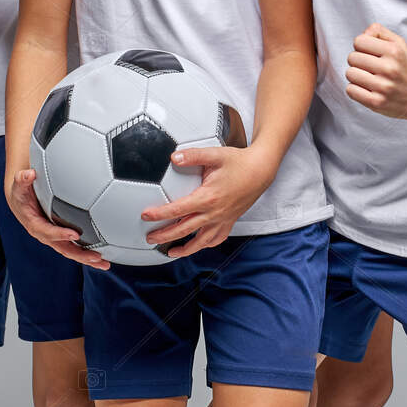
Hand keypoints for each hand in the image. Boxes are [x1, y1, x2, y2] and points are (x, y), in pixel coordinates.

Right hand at [4, 168, 110, 268]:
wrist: (22, 201)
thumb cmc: (22, 192)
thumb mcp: (19, 185)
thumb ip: (23, 179)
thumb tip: (29, 173)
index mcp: (35, 225)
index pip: (48, 232)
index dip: (60, 234)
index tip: (75, 234)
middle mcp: (46, 235)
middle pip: (63, 248)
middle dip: (80, 254)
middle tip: (96, 257)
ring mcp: (55, 238)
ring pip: (72, 252)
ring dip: (87, 259)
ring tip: (105, 264)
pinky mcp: (62, 237)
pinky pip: (76, 247)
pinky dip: (88, 253)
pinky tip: (104, 256)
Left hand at [138, 144, 275, 258]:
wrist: (261, 171)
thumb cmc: (239, 162)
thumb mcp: (214, 154)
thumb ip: (193, 155)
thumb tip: (174, 157)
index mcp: (208, 197)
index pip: (178, 210)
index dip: (159, 214)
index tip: (146, 216)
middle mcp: (215, 212)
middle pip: (184, 230)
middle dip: (165, 236)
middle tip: (150, 238)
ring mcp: (223, 219)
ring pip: (201, 241)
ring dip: (184, 249)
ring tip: (170, 252)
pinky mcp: (230, 221)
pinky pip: (217, 239)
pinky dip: (205, 245)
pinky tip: (198, 245)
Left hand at [345, 24, 406, 120]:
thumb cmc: (405, 68)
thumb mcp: (399, 43)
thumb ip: (379, 32)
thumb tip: (363, 34)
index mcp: (394, 51)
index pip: (359, 41)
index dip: (362, 46)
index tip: (370, 53)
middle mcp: (389, 68)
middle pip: (352, 57)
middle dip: (358, 61)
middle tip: (370, 67)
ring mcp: (383, 86)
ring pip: (350, 73)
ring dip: (356, 75)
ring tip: (368, 77)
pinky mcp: (376, 102)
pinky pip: (350, 90)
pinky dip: (355, 89)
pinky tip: (366, 89)